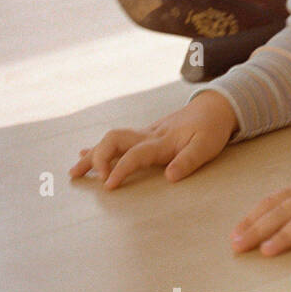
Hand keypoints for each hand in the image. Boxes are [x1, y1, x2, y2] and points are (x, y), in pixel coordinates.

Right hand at [69, 90, 236, 189]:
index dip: (121, 168)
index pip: (135, 154)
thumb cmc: (212, 128)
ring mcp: (146, 133)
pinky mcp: (146, 134)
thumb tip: (169, 177)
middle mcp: (150, 135)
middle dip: (97, 157)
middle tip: (86, 177)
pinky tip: (86, 154)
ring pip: (112, 139)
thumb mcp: (207, 146)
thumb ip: (188, 161)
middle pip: (115, 140)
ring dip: (93, 154)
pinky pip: (118, 140)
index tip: (108, 185)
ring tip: (74, 171)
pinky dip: (100, 148)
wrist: (216, 106)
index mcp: (163, 141)